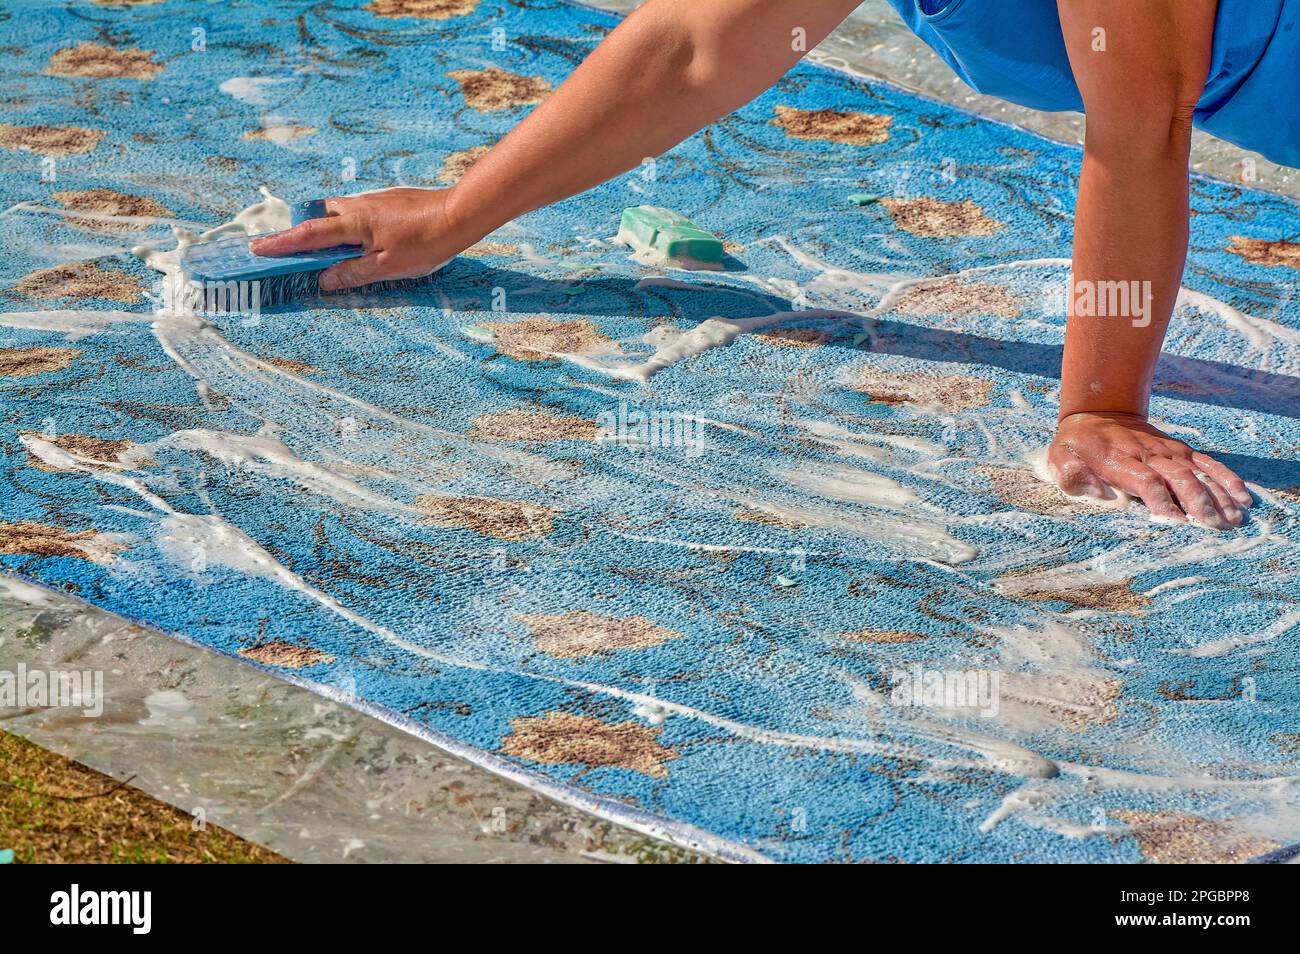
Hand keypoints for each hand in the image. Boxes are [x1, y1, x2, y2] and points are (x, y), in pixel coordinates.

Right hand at [248, 187, 475, 290]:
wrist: (458, 214)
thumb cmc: (426, 243)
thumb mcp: (388, 267)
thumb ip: (353, 273)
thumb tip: (324, 279)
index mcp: (353, 224)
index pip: (308, 235)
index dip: (282, 244)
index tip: (258, 249)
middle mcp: (357, 206)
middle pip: (318, 217)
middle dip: (298, 231)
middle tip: (284, 247)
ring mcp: (372, 201)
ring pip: (337, 212)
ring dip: (324, 227)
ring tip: (321, 247)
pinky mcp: (386, 201)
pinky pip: (355, 211)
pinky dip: (345, 224)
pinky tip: (357, 238)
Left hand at [1048, 412, 1251, 528]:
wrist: (1097, 413)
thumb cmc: (1077, 445)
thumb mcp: (1060, 457)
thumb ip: (1071, 474)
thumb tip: (1096, 491)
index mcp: (1118, 460)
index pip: (1146, 481)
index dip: (1161, 501)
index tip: (1176, 521)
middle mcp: (1148, 454)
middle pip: (1178, 477)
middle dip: (1197, 501)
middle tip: (1213, 525)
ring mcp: (1168, 451)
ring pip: (1197, 472)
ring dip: (1217, 494)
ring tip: (1233, 517)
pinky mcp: (1180, 450)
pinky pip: (1207, 463)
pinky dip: (1226, 478)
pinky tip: (1242, 496)